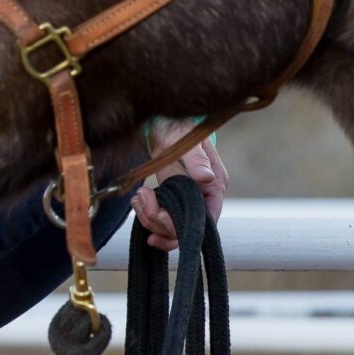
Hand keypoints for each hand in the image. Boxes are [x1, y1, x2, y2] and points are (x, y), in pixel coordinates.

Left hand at [131, 122, 226, 251]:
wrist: (165, 125)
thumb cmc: (179, 130)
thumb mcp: (188, 143)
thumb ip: (197, 160)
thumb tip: (207, 177)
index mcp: (215, 186)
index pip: (208, 219)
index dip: (185, 227)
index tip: (160, 218)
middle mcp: (204, 198)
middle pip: (185, 228)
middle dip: (159, 220)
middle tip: (142, 198)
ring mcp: (188, 202)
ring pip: (170, 229)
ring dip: (149, 218)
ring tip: (138, 197)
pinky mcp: (173, 202)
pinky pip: (162, 222)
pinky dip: (147, 217)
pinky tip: (138, 203)